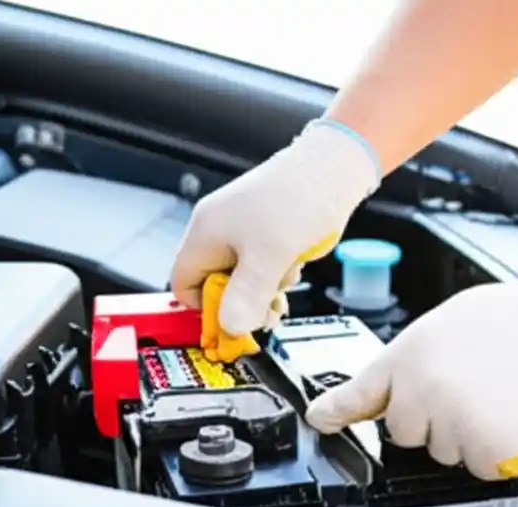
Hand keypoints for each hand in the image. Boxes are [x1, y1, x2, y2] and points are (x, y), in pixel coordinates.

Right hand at [170, 119, 380, 338]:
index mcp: (206, 232)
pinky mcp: (265, 233)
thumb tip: (230, 328)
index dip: (205, 308)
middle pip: (215, 286)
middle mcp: (219, 231)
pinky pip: (261, 268)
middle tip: (268, 310)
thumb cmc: (298, 198)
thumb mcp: (270, 255)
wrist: (334, 167)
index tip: (234, 321)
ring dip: (263, 291)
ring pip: (242, 280)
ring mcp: (243, 232)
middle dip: (242, 302)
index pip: (183, 284)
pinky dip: (275, 276)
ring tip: (284, 281)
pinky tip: (292, 266)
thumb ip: (247, 295)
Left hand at [304, 263, 517, 479]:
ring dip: (470, 434)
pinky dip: (501, 452)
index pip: (361, 391)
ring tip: (510, 395)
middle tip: (480, 389)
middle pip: (405, 430)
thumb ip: (425, 352)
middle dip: (434, 419)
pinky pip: (481, 467)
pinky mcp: (488, 451)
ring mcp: (454, 423)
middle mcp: (425, 388)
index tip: (321, 421)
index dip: (338, 410)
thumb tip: (408, 376)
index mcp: (415, 349)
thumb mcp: (466, 317)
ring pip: (445, 451)